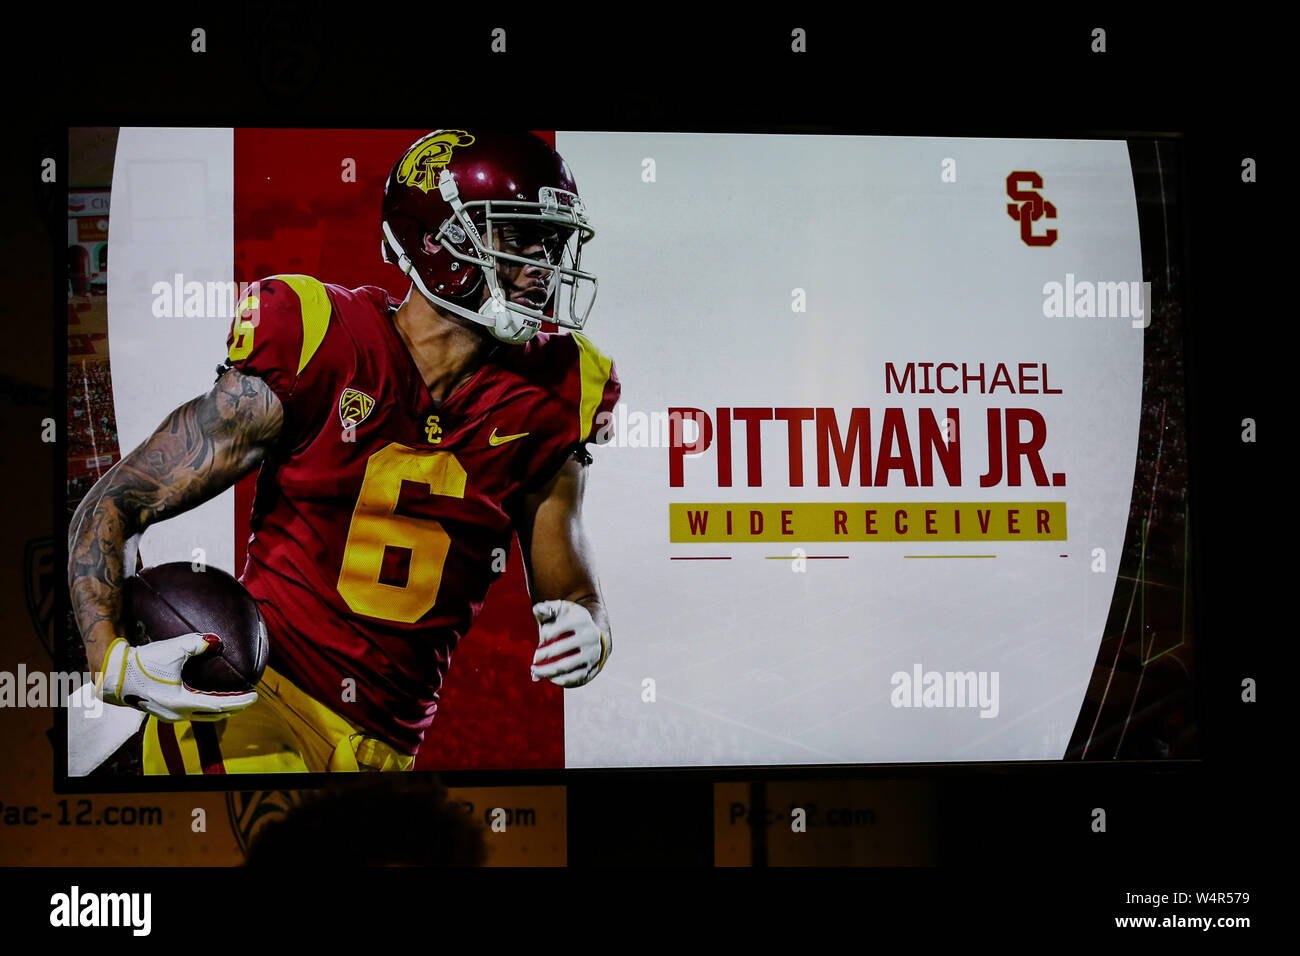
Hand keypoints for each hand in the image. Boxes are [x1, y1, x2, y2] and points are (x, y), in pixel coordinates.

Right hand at [96, 633, 257, 721]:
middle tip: (250, 699)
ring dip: (220, 710)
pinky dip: (206, 708)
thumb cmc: (142, 662)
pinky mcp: (163, 711)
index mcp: (181, 703)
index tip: (255, 695)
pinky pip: (192, 713)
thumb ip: (197, 643)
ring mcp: (168, 715)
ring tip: (236, 700)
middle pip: (214, 715)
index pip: (220, 705)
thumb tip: (216, 641)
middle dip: (234, 708)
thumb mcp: (172, 649)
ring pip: (203, 716)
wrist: (113, 674)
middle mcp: (176, 714)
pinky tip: (211, 700)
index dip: (239, 701)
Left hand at [532, 600, 608, 687]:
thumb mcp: (559, 610)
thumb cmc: (568, 620)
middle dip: (542, 655)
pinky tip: (549, 678)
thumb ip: (545, 608)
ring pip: (566, 665)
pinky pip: (575, 676)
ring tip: (535, 672)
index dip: (544, 635)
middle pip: (560, 648)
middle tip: (533, 661)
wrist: (591, 632)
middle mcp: (590, 635)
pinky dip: (560, 679)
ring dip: (547, 671)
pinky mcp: (594, 665)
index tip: (541, 639)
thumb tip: (539, 609)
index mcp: (580, 619)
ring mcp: (593, 652)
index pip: (557, 629)